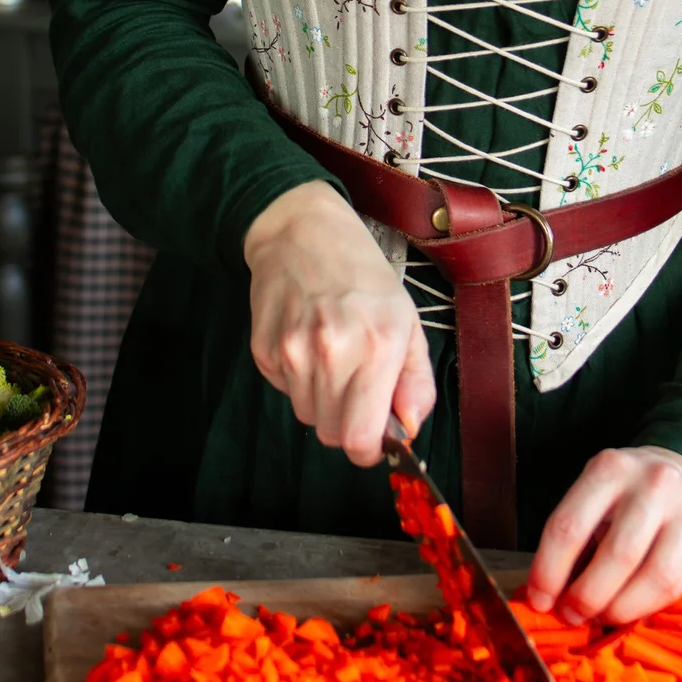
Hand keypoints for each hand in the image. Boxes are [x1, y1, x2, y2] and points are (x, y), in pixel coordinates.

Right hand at [243, 181, 435, 464]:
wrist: (302, 232)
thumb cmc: (363, 276)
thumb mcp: (407, 322)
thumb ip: (417, 383)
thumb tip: (408, 429)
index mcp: (378, 346)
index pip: (359, 439)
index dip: (370, 448)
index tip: (376, 437)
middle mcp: (332, 351)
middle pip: (331, 435)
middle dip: (347, 424)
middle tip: (356, 389)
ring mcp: (292, 351)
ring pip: (307, 416)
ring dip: (322, 400)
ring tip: (331, 355)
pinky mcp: (263, 349)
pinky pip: (284, 391)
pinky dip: (297, 379)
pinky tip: (307, 342)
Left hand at [525, 446, 681, 625]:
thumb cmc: (629, 491)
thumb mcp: (596, 492)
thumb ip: (574, 535)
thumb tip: (546, 593)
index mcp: (610, 468)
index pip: (570, 526)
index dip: (549, 571)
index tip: (538, 600)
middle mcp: (653, 485)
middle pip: (615, 555)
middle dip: (586, 597)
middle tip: (570, 615)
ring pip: (653, 576)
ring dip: (619, 609)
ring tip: (600, 616)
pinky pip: (676, 587)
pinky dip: (646, 608)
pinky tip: (629, 610)